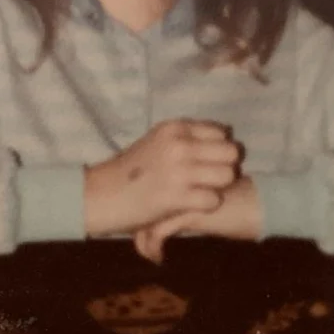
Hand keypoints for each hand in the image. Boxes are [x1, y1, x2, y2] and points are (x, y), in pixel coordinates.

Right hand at [84, 120, 240, 236]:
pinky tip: (193, 205)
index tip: (206, 162)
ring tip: (202, 192)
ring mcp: (179, 170)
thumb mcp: (157, 142)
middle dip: (224, 167)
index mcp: (174, 128)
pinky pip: (214, 199)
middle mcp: (179, 145)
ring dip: (218, 187)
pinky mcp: (177, 196)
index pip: (221, 133)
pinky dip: (207, 205)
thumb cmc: (131, 171)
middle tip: (210, 180)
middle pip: (231, 153)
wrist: (102, 196)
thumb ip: (186, 138)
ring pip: (226, 175)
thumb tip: (223, 138)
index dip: (219, 150)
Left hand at [133, 176, 262, 263]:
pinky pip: (160, 232)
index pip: (149, 184)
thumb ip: (191, 195)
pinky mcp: (189, 213)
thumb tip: (172, 212)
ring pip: (147, 215)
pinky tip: (157, 258)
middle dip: (136, 221)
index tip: (137, 223)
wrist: (263, 203)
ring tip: (143, 249)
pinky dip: (153, 246)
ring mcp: (182, 193)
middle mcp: (178, 177)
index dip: (139, 205)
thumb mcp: (210, 193)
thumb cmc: (242, 199)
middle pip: (143, 199)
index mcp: (182, 169)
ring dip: (141, 235)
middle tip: (136, 238)